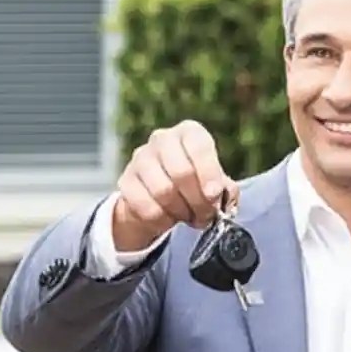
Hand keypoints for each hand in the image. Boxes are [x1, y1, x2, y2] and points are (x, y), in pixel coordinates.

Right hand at [112, 119, 239, 251]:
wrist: (158, 196)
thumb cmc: (193, 185)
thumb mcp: (214, 183)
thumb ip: (225, 190)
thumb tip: (221, 197)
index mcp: (189, 132)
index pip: (199, 146)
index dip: (209, 174)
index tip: (214, 196)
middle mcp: (162, 139)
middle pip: (181, 172)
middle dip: (197, 200)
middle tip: (204, 215)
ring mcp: (140, 158)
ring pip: (163, 191)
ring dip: (180, 211)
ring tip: (187, 215)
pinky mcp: (126, 180)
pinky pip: (146, 206)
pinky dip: (161, 219)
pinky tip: (167, 218)